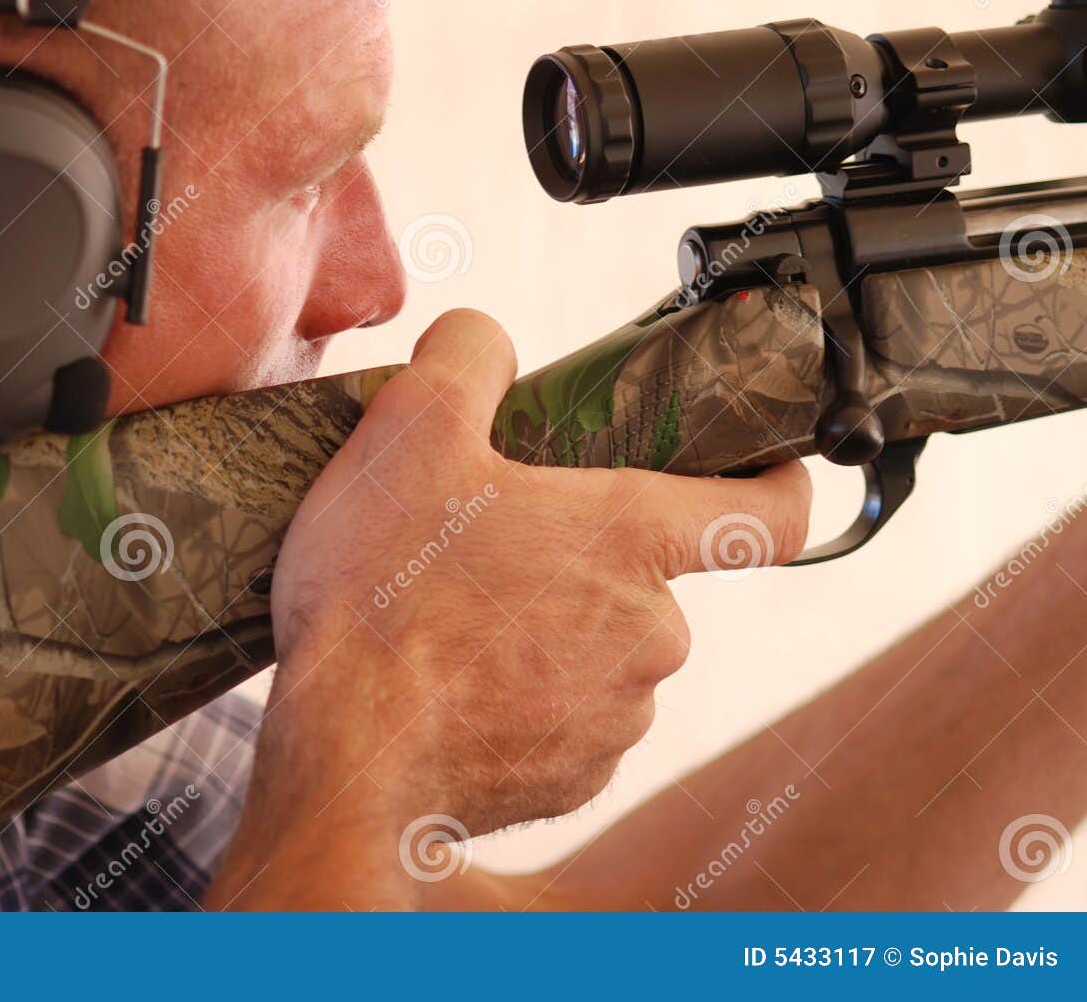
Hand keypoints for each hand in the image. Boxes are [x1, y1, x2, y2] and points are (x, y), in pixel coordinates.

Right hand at [209, 310, 810, 907]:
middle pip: (645, 581)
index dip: (780, 485)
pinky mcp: (575, 781)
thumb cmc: (383, 590)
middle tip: (486, 553)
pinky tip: (448, 689)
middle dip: (577, 563)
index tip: (769, 474)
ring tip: (450, 628)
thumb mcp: (406, 430)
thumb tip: (485, 344)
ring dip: (546, 636)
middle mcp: (651, 631)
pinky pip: (565, 724)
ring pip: (600, 655)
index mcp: (631, 537)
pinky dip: (521, 703)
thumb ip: (465, 358)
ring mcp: (616, 715)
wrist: (344, 751)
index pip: (769, 512)